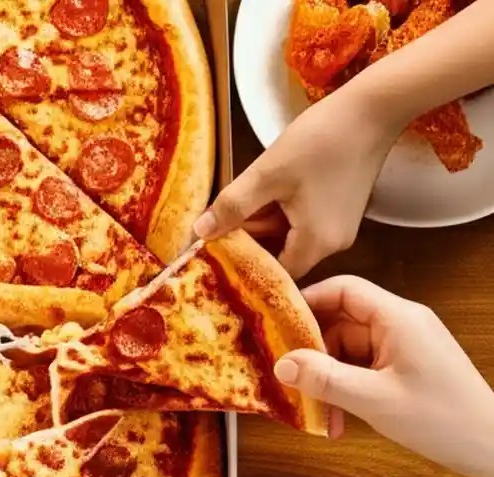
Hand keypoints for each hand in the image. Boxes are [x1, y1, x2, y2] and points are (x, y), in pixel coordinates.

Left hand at [193, 86, 401, 277]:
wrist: (371, 108)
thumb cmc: (319, 141)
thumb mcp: (266, 175)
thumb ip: (232, 206)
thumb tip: (200, 233)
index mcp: (317, 244)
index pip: (273, 273)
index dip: (241, 263)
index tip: (213, 250)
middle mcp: (333, 244)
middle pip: (281, 256)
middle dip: (249, 239)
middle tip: (220, 219)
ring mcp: (340, 227)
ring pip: (290, 237)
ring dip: (263, 223)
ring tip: (240, 200)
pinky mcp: (342, 210)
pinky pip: (303, 222)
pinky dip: (281, 212)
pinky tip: (266, 191)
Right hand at [273, 276, 493, 476]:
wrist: (491, 447)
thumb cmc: (440, 418)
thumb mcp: (374, 399)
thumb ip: (325, 378)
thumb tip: (280, 363)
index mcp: (398, 317)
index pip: (343, 289)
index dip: (306, 300)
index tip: (275, 323)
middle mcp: (401, 324)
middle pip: (341, 319)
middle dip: (312, 346)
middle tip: (285, 372)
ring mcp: (404, 346)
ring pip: (348, 347)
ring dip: (327, 373)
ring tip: (312, 404)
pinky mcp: (405, 367)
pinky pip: (363, 366)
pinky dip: (345, 385)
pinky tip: (335, 414)